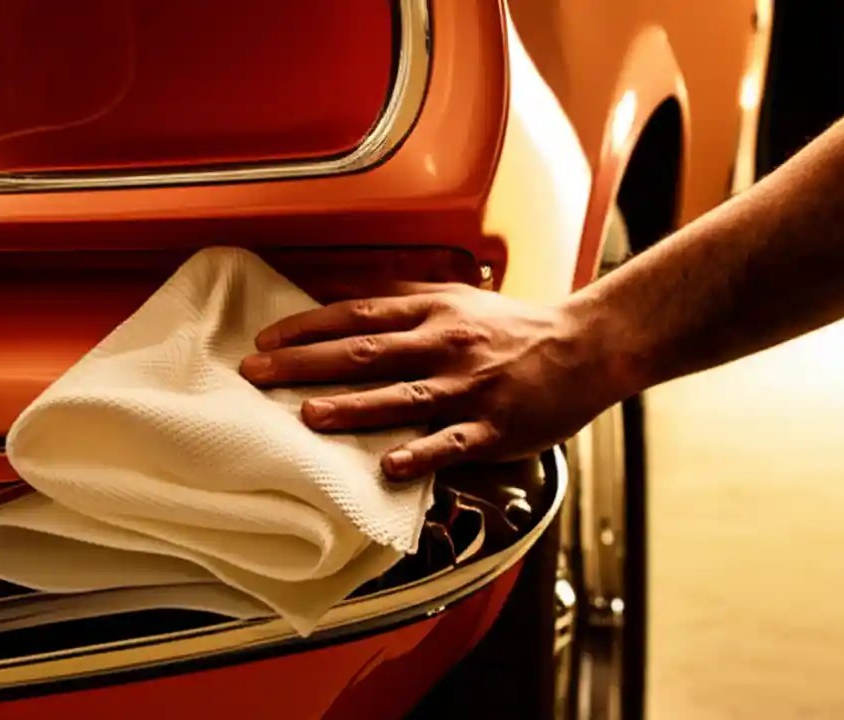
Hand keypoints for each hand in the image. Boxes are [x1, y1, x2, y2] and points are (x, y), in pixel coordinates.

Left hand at [239, 282, 627, 480]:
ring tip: (308, 416)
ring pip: (402, 397)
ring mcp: (469, 388)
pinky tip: (390, 467)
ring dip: (352, 407)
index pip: (356, 314)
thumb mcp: (456, 296)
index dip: (306, 326)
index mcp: (432, 311)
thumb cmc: (513, 326)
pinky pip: (452, 442)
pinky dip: (421, 454)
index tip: (265, 339)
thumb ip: (402, 297)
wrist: (586, 347)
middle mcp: (444, 345)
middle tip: (257, 374)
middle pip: (364, 352)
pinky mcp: (495, 427)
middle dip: (305, 364)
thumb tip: (339, 295)